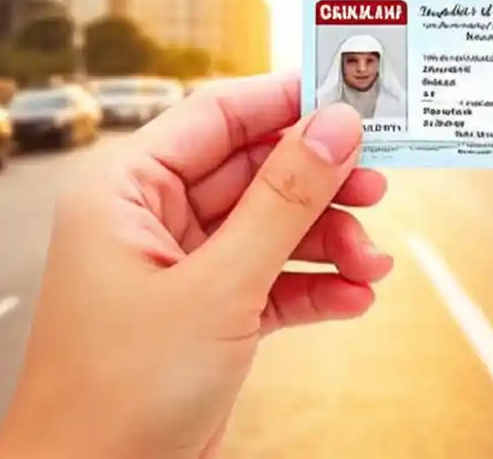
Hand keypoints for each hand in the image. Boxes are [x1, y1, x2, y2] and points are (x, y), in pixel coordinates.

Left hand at [0, 73, 392, 458]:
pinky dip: (313, 286)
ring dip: (327, 241)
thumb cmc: (116, 396)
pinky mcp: (206, 314)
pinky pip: (272, 279)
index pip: (217, 115)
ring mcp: (180, 269)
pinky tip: (352, 298)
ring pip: (270, 227)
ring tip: (370, 261)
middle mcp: (150, 220)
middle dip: (320, 183)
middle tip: (377, 184)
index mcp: (125, 190)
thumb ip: (283, 202)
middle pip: (253, 171)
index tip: (351, 96)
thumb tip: (334, 130)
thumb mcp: (217, 287)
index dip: (286, 102)